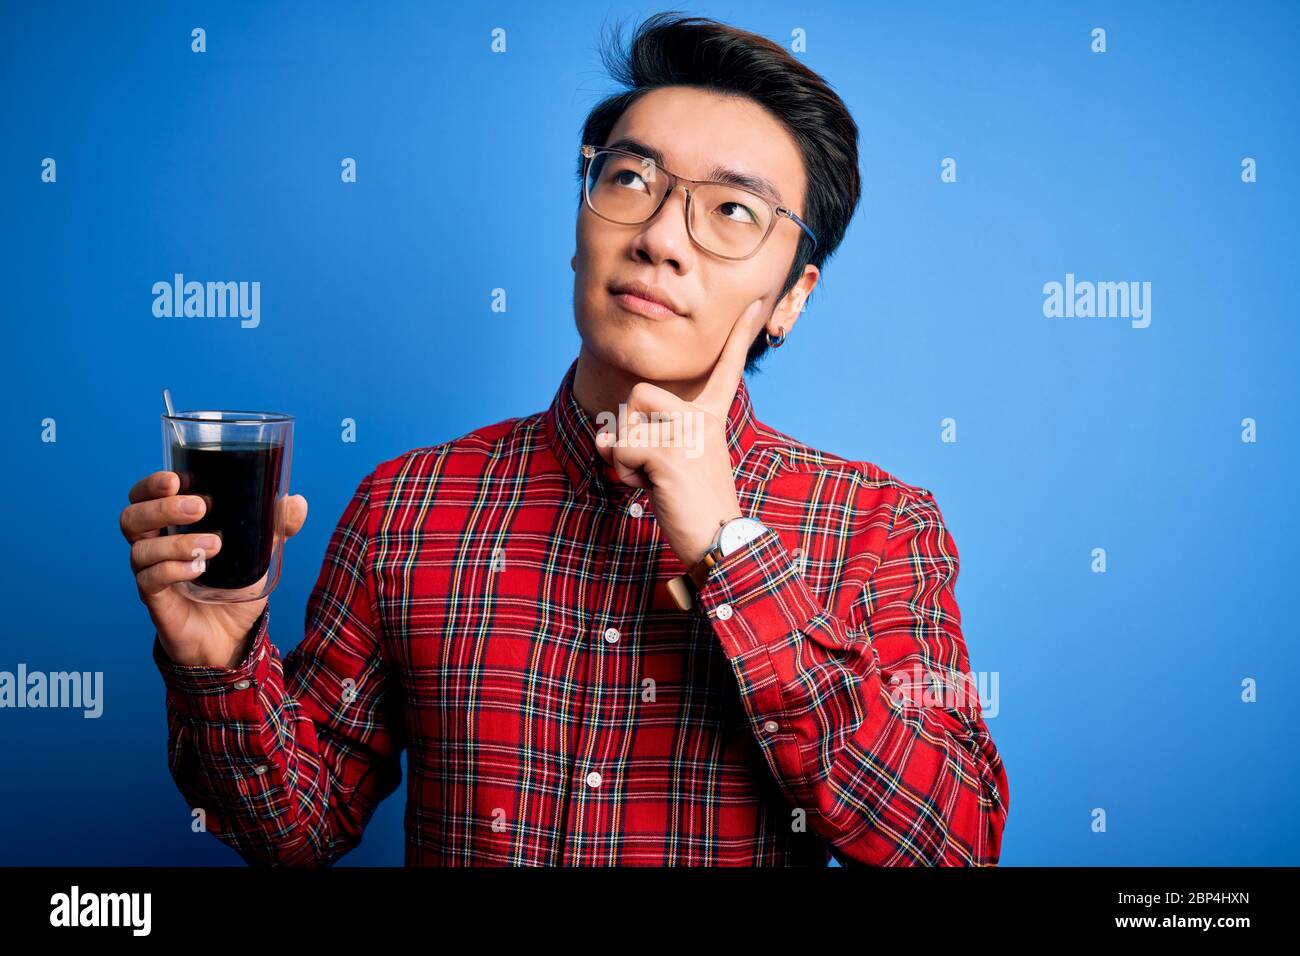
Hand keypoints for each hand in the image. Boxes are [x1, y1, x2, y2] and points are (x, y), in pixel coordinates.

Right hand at [121, 471, 307, 666]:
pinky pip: (149, 580)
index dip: (151, 485)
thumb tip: (296, 501)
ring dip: (177, 542)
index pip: (142, 497)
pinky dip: (173, 570)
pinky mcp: (156, 601)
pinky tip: (199, 569)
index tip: (176, 478)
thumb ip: (275, 526)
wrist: (232, 636)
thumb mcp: (259, 553)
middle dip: (162, 507)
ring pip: (140, 549)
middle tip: (200, 507)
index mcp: (171, 527)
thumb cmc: (235, 588)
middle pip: (131, 518)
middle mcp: (154, 548)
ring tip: (215, 545)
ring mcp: (151, 575)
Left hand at [594, 298, 766, 566]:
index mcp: (711, 417)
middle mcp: (702, 418)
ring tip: (653, 479)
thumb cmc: (694, 506)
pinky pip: (620, 449)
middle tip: (649, 463)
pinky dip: (623, 472)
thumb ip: (642, 440)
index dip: (737, 335)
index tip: (755, 301)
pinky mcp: (668, 454)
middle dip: (628, 429)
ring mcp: (686, 434)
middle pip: (639, 394)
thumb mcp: (671, 463)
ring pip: (625, 425)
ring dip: (625, 457)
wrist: (718, 541)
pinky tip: (649, 488)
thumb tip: (600, 435)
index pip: (725, 369)